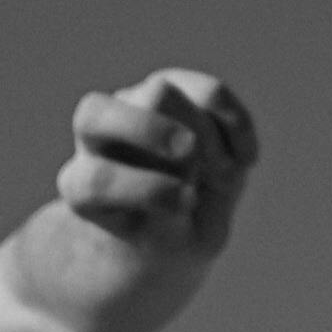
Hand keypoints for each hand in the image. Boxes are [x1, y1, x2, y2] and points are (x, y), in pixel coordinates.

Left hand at [53, 67, 258, 265]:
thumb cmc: (169, 240)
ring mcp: (133, 107)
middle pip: (94, 113)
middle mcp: (96, 141)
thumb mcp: (174, 244)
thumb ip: (173, 204)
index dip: (145, 189)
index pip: (96, 181)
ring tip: (224, 178)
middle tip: (191, 155)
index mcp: (83, 189)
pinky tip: (247, 160)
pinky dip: (235, 126)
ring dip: (204, 136)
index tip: (186, 206)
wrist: (180, 226)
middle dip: (148, 131)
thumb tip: (191, 142)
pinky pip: (208, 94)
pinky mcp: (176, 87)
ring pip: (161, 94)